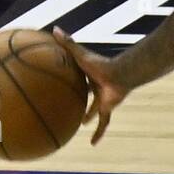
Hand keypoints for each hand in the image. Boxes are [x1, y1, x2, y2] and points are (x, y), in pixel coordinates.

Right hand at [51, 26, 125, 144]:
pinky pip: (103, 123)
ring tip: (81, 125)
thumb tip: (54, 28)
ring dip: (89, 116)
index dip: (71, 79)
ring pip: (96, 110)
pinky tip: (93, 144)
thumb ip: (68, 43)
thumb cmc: (100, 64)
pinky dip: (99, 133)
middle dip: (82, 97)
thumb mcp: (80, 54)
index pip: (78, 78)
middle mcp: (96, 89)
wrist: (118, 75)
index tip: (64, 81)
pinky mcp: (107, 108)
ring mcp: (102, 100)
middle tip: (71, 103)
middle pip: (88, 94)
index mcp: (88, 77)